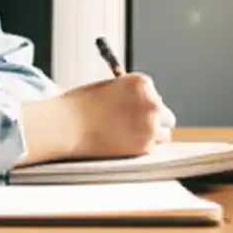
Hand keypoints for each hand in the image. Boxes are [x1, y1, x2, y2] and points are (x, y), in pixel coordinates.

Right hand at [61, 73, 175, 158]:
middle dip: (153, 121)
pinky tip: (124, 146)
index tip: (132, 112)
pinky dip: (141, 149)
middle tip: (137, 129)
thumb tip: (139, 108)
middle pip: (165, 115)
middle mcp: (151, 102)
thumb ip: (128, 96)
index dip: (143, 105)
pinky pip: (152, 149)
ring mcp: (150, 125)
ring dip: (151, 137)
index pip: (153, 94)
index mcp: (141, 83)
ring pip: (164, 134)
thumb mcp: (108, 88)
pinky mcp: (145, 146)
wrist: (67, 125)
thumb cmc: (80, 106)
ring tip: (131, 139)